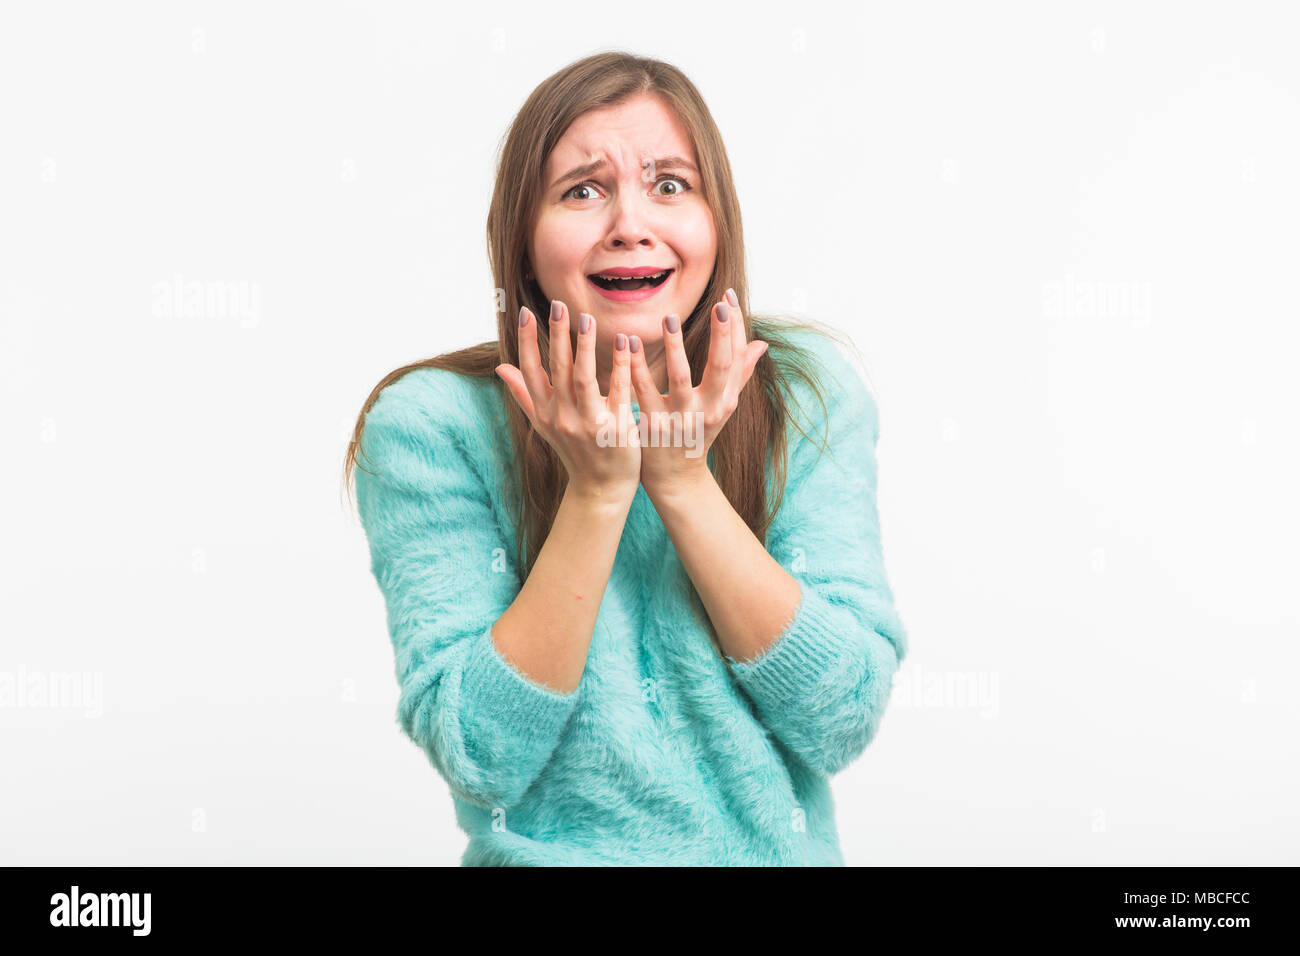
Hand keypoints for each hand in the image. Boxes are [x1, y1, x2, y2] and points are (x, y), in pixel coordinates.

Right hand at [495, 301, 641, 502]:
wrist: (600, 490)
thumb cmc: (575, 451)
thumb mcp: (545, 424)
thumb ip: (524, 394)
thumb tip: (500, 367)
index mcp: (545, 412)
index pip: (530, 370)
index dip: (526, 341)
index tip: (524, 311)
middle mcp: (562, 417)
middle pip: (557, 369)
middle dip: (556, 335)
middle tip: (559, 305)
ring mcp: (587, 424)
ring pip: (584, 378)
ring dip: (585, 347)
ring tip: (587, 318)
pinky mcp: (615, 430)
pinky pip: (618, 392)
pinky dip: (621, 366)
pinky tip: (625, 342)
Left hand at [628, 288, 767, 498]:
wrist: (675, 478)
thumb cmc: (697, 433)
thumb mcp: (722, 406)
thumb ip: (739, 374)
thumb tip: (762, 344)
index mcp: (726, 400)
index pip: (736, 358)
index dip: (735, 328)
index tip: (729, 297)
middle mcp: (709, 410)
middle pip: (720, 367)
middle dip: (722, 335)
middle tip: (720, 304)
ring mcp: (681, 420)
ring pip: (681, 378)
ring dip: (675, 347)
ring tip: (668, 318)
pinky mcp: (654, 427)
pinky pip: (645, 392)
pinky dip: (637, 367)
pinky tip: (630, 343)